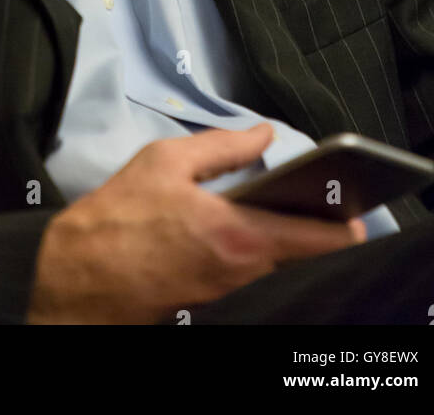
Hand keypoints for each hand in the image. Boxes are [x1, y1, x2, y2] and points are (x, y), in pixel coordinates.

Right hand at [27, 123, 366, 324]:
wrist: (79, 277)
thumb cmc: (118, 217)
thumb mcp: (165, 161)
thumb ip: (223, 146)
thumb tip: (264, 134)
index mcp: (238, 234)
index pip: (317, 239)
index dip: (344, 225)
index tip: (354, 206)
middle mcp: (241, 270)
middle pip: (302, 253)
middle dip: (313, 225)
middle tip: (312, 195)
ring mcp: (228, 291)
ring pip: (275, 261)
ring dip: (281, 235)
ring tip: (275, 202)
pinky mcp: (211, 300)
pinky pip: (249, 272)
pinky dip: (254, 249)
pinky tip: (238, 226)